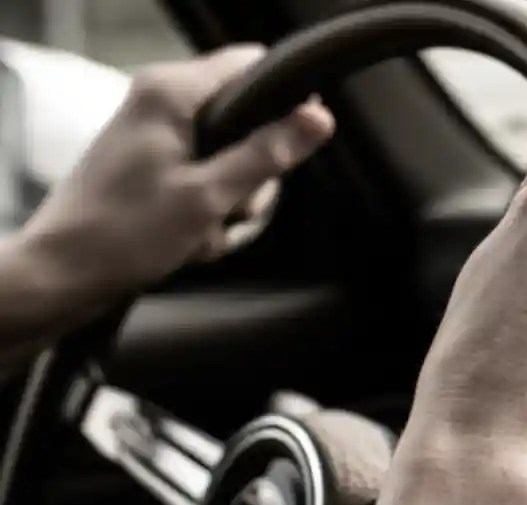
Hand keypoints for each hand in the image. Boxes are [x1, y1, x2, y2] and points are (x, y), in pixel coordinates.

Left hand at [22, 44, 333, 291]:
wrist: (63, 275)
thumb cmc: (126, 233)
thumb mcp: (209, 196)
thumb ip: (267, 154)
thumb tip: (320, 119)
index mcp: (170, 92)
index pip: (251, 65)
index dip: (284, 101)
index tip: (293, 146)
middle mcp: (162, 103)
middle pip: (249, 121)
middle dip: (254, 174)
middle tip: (231, 207)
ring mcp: (158, 135)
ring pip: (234, 159)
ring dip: (233, 202)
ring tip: (204, 229)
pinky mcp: (156, 166)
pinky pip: (209, 180)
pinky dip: (210, 212)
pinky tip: (191, 237)